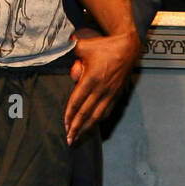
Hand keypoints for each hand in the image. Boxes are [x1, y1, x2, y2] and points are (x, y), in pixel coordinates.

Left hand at [65, 29, 140, 143]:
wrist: (128, 47)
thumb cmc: (105, 46)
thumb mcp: (84, 46)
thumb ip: (69, 50)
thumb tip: (56, 49)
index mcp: (91, 79)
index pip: (77, 102)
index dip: (69, 115)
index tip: (64, 126)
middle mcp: (101, 89)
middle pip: (86, 113)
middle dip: (77, 127)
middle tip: (69, 139)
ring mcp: (110, 93)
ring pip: (97, 115)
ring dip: (87, 127)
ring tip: (79, 137)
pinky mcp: (117, 94)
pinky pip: (107, 110)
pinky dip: (99, 120)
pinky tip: (93, 125)